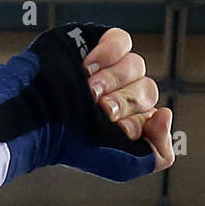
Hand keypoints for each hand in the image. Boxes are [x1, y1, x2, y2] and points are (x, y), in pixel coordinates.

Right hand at [0, 22, 170, 182]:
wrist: (37, 116)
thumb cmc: (74, 144)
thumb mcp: (122, 165)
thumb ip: (157, 154)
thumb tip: (167, 113)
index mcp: (128, 123)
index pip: (156, 116)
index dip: (141, 122)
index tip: (118, 129)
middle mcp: (120, 95)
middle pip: (147, 90)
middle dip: (126, 102)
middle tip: (101, 110)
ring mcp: (108, 69)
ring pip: (137, 66)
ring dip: (115, 80)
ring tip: (90, 91)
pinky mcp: (94, 42)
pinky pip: (121, 40)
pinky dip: (109, 53)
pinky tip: (88, 67)